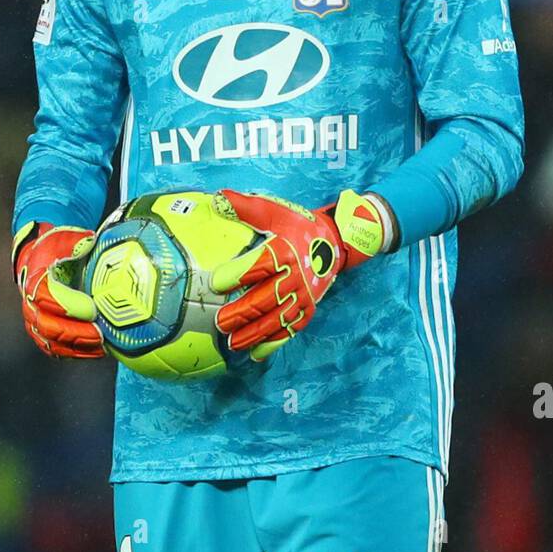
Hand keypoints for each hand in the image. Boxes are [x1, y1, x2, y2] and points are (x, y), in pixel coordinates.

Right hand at [11, 221, 103, 358]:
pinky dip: (76, 353)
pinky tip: (98, 351)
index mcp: (35, 280)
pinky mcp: (42, 333)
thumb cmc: (57, 248)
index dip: (68, 305)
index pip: (46, 297)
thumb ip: (76, 240)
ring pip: (51, 341)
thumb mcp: (65, 239)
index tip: (92, 309)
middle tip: (100, 334)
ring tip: (103, 345)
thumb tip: (90, 239)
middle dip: (76, 332)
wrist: (40, 259)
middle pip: (48, 325)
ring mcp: (34, 321)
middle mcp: (30, 304)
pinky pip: (56, 349)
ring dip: (78, 346)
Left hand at [209, 189, 388, 360]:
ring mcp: (303, 296)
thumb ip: (246, 207)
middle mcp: (295, 276)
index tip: (217, 283)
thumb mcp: (276, 211)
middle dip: (242, 312)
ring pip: (277, 319)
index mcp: (285, 251)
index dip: (238, 274)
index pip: (260, 265)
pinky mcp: (308, 309)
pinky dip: (274, 343)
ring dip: (254, 333)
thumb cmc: (298, 225)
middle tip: (220, 321)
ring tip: (233, 342)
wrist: (335, 241)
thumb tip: (219, 197)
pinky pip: (291, 329)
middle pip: (266, 298)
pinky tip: (257, 354)